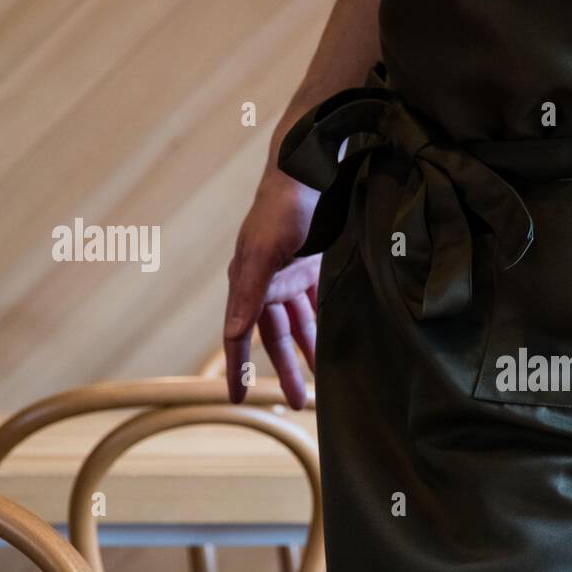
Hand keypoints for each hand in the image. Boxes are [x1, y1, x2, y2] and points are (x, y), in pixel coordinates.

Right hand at [223, 173, 320, 408]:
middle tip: (296, 402)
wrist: (310, 169)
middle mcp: (267, 283)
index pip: (238, 335)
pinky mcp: (316, 267)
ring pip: (301, 324)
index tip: (238, 399)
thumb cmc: (281, 207)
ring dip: (312, 350)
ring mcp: (292, 276)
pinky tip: (341, 341)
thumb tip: (230, 334)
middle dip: (286, 369)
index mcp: (247, 282)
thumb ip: (249, 294)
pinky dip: (329, 323)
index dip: (238, 368)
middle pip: (275, 337)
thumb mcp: (264, 252)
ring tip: (327, 379)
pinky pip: (321, 304)